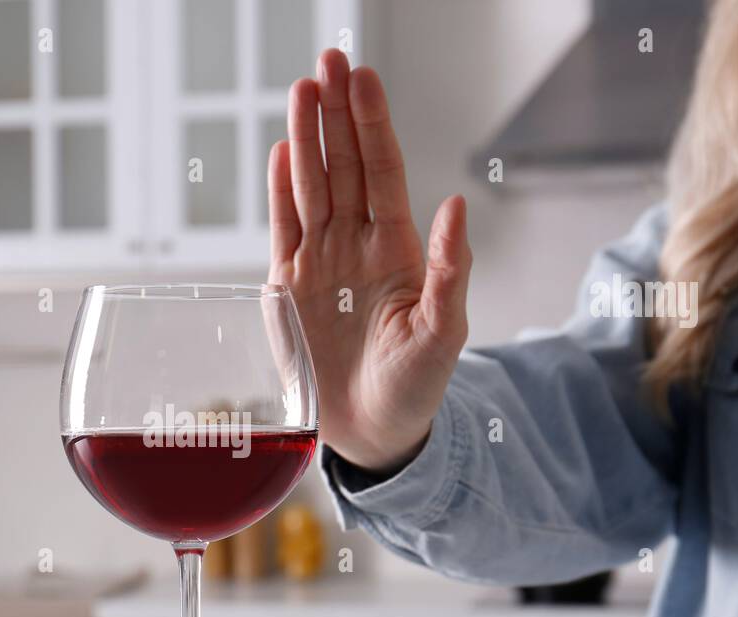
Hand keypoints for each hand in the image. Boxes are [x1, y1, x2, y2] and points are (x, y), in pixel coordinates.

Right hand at [268, 49, 471, 474]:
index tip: (362, 78)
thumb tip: (458, 204)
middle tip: (327, 62)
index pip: (381, 172)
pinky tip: (283, 152)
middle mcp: (356, 246)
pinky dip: (280, 192)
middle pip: (343, 166)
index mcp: (397, 249)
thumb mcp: (444, 331)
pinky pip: (283, 229)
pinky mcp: (288, 288)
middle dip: (335, 114)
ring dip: (306, 138)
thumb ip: (451, 269)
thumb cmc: (415, 386)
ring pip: (311, 188)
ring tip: (301, 89)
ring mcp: (320, 263)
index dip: (371, 125)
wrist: (373, 434)